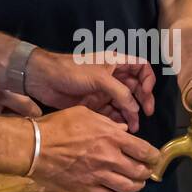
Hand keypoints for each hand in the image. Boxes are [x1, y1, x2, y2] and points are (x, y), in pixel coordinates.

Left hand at [24, 49, 156, 132]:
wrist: (44, 79)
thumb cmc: (71, 70)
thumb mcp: (99, 78)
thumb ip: (120, 93)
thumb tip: (135, 108)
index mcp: (116, 63)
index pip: (141, 68)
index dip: (148, 80)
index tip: (146, 92)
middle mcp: (113, 77)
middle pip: (136, 88)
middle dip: (142, 101)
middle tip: (146, 114)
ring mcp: (104, 91)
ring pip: (124, 103)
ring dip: (130, 114)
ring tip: (132, 126)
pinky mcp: (95, 103)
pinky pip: (111, 113)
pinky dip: (117, 120)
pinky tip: (119, 128)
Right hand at [29, 105, 159, 191]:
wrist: (34, 147)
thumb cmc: (57, 126)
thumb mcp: (85, 114)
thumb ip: (107, 122)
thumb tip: (123, 129)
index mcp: (111, 137)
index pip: (144, 150)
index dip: (154, 156)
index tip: (155, 157)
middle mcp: (110, 158)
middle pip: (139, 171)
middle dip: (146, 171)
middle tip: (145, 170)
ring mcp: (99, 176)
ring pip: (129, 187)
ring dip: (136, 186)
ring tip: (136, 183)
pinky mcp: (87, 190)